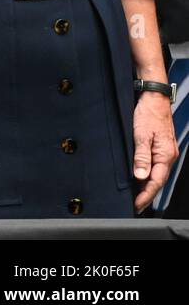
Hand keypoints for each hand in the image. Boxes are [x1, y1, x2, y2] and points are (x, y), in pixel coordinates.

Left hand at [133, 91, 178, 211]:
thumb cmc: (148, 113)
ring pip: (157, 174)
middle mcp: (168, 155)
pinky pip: (156, 166)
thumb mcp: (142, 134)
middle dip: (147, 194)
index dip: (145, 194)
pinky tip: (141, 178)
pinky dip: (148, 175)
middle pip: (158, 180)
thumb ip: (142, 156)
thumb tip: (140, 176)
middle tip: (136, 206)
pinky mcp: (161, 147)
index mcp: (165, 155)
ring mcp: (165, 151)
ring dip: (147, 186)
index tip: (136, 205)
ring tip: (137, 197)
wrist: (154, 97)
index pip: (155, 181)